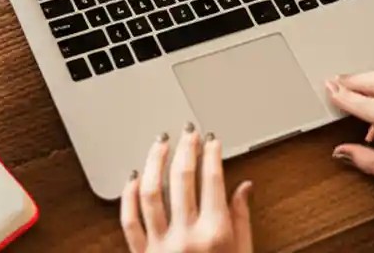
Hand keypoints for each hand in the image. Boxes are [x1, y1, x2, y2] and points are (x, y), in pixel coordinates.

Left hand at [121, 126, 252, 252]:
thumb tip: (245, 188)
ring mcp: (161, 245)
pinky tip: (134, 176)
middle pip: (182, 179)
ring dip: (155, 162)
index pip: (212, 181)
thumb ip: (242, 220)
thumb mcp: (243, 252)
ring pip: (151, 193)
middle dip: (186, 149)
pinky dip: (129, 195)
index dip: (212, 154)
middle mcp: (186, 236)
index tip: (211, 141)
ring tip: (161, 144)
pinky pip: (130, 219)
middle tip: (188, 132)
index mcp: (215, 234)